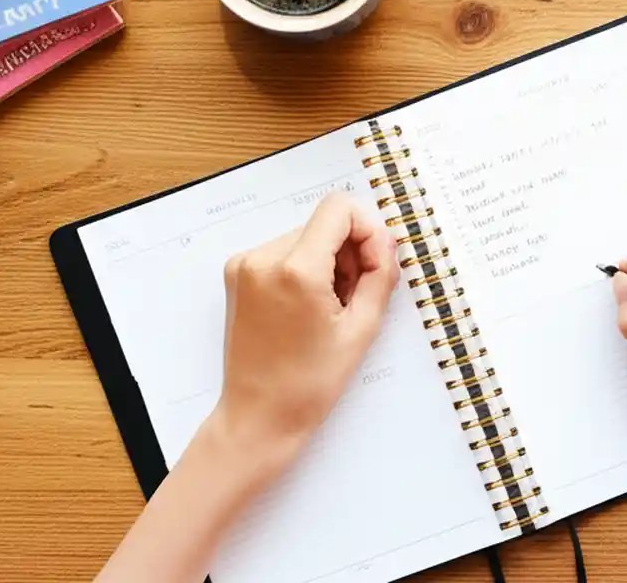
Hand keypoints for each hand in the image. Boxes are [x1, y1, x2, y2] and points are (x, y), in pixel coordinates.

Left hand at [211, 192, 399, 473]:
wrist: (259, 416)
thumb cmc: (310, 384)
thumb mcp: (362, 328)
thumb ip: (380, 274)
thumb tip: (387, 241)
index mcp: (295, 270)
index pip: (340, 209)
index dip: (368, 231)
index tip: (375, 265)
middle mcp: (263, 258)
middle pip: (324, 223)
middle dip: (349, 252)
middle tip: (355, 298)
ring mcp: (245, 264)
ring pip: (307, 236)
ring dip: (328, 262)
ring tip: (331, 308)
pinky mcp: (238, 273)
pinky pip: (285, 251)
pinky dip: (305, 268)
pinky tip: (310, 307)